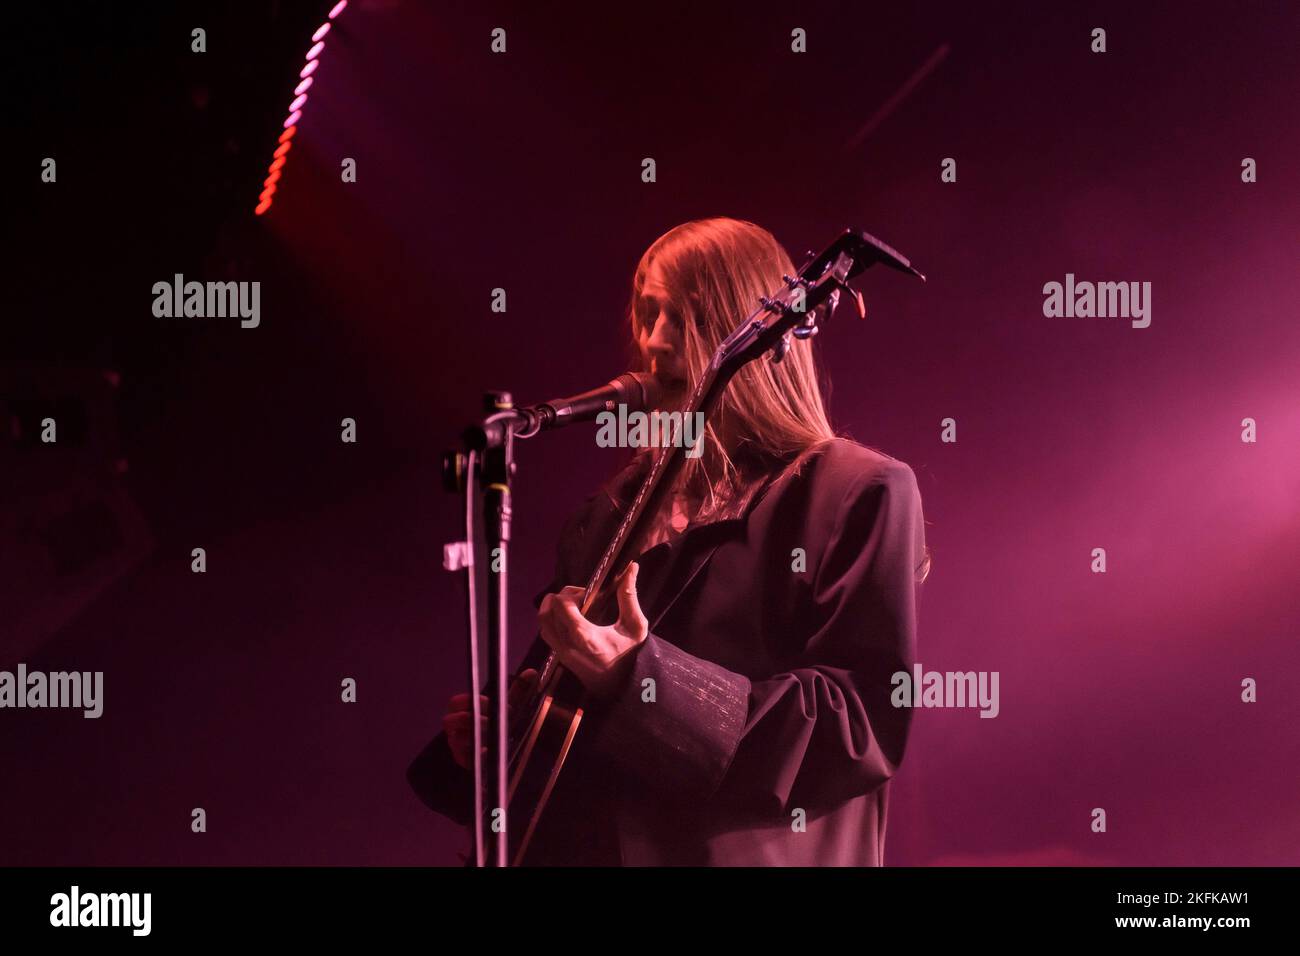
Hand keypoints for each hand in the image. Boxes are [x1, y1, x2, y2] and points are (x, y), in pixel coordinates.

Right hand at [443, 668, 537, 770]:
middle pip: (450, 720)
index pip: (456, 702)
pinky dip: (477, 755)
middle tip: (492, 721)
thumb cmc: (498, 720)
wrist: (497, 745)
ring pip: (456, 739)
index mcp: (460, 709)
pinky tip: (489, 752)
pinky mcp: (461, 760)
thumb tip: (531, 672)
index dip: (473, 702)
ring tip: (493, 736)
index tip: (492, 704)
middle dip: (472, 720)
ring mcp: (455, 744)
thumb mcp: (507, 705)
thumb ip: (518, 690)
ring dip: (475, 737)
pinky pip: (464, 759)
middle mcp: (453, 726)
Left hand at [538, 562, 648, 698]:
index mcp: (585, 637)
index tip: (589, 595)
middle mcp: (568, 646)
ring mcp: (562, 654)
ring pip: (542, 624)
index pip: (561, 605)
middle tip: (580, 599)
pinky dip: (553, 622)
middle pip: (546, 612)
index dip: (572, 593)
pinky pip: (547, 634)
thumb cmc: (633, 657)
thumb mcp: (635, 625)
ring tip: (575, 608)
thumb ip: (629, 595)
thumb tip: (631, 567)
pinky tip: (572, 621)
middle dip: (560, 598)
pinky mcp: (561, 659)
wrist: (627, 688)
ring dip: (553, 610)